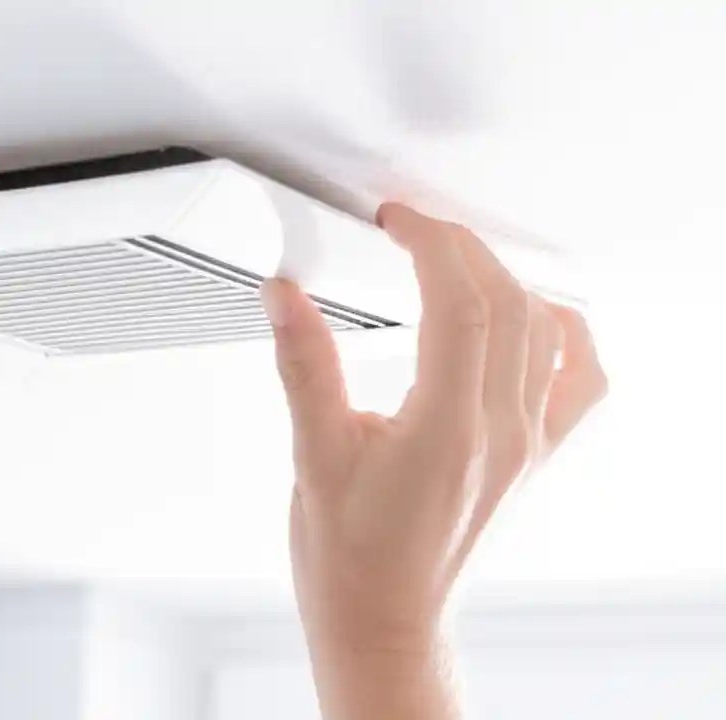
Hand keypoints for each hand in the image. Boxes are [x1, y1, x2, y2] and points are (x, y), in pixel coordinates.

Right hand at [261, 203, 606, 717]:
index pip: (463, 303)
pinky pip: (580, 379)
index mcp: (448, 429)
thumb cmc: (350, 556)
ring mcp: (528, 444)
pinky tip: (532, 316)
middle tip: (412, 230)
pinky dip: (563, 332)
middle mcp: (502, 433)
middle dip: (460, 248)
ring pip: (544, 330)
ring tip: (453, 260)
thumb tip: (285, 296)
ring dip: (503, 278)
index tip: (398, 221)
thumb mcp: (312, 456)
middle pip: (508, 303)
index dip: (432, 244)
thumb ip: (304, 366)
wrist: (384, 617)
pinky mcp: (534, 456)